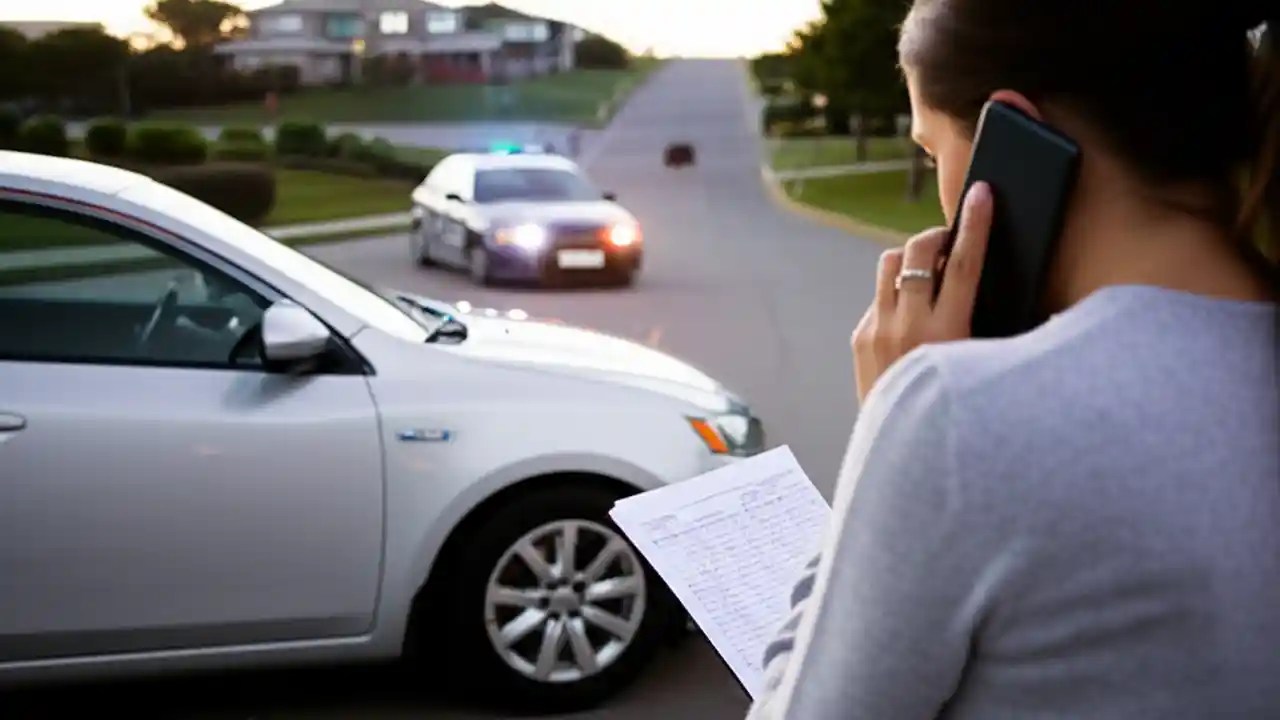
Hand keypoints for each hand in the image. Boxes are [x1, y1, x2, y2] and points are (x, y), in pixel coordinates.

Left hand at [853, 182, 993, 403]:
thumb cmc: (954, 408)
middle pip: (919, 252)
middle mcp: (908, 325)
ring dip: (912, 261)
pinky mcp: (860, 337)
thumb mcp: (980, 367)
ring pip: (890, 264)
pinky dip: (896, 296)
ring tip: (928, 274)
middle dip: (936, 236)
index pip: (963, 263)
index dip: (974, 224)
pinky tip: (910, 317)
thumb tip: (992, 288)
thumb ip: (986, 325)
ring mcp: (878, 329)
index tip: (981, 194)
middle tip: (949, 240)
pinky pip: (878, 297)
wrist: (902, 449)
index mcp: (948, 331)